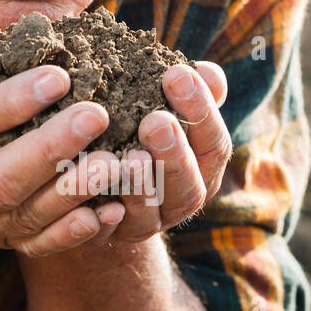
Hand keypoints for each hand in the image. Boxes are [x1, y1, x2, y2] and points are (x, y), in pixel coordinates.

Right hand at [0, 40, 126, 255]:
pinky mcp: (0, 240)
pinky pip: (39, 244)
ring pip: (26, 216)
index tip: (57, 78)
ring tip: (114, 162)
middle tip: (97, 116)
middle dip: (50, 149)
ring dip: (72, 192)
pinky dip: (76, 232)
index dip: (9, 103)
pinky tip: (111, 209)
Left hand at [92, 61, 231, 245]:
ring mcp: (147, 224)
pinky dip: (105, 221)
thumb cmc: (135, 130)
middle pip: (190, 185)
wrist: (97, 185)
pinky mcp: (110, 238)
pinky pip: (108, 234)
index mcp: (201, 166)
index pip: (213, 142)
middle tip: (156, 121)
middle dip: (174, 153)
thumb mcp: (162, 107)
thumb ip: (186, 94)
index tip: (177, 74)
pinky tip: (100, 202)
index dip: (201, 111)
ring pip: (152, 213)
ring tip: (130, 158)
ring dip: (143, 187)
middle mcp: (180, 199)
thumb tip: (208, 72)